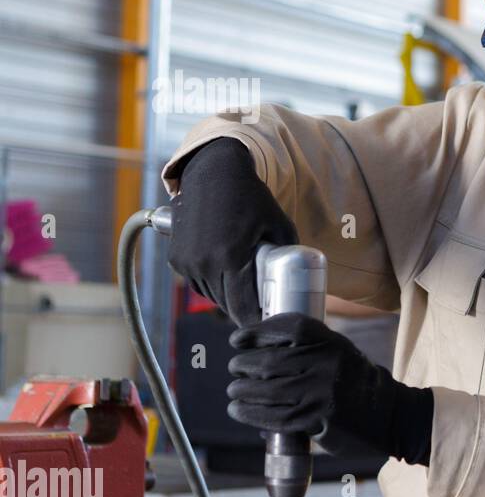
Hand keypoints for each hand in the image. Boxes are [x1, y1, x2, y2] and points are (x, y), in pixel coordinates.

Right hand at [167, 137, 298, 326]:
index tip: (269, 323)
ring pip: (211, 296)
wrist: (214, 174)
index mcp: (231, 257)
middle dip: (245, 310)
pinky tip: (226, 274)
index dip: (257, 320)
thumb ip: (287, 255)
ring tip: (245, 290)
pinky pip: (198, 283)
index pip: (243, 308)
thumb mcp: (279, 225)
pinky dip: (212, 284)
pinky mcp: (176, 259)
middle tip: (262, 308)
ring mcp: (187, 262)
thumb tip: (296, 281)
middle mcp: (204, 263)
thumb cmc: (251, 198)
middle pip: (227, 305)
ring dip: (227, 297)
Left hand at [226, 312, 432, 461]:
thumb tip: (260, 348)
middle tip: (235, 370)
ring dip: (241, 392)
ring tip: (234, 393)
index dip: (258, 331)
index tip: (238, 339)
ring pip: (266, 391)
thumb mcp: (341, 352)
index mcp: (332, 342)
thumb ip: (309, 347)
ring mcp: (321, 393)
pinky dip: (251, 414)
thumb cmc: (357, 382)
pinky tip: (240, 411)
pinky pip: (274, 417)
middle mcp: (326, 364)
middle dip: (242, 366)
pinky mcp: (317, 419)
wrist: (391, 414)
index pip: (289, 327)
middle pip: (269, 362)